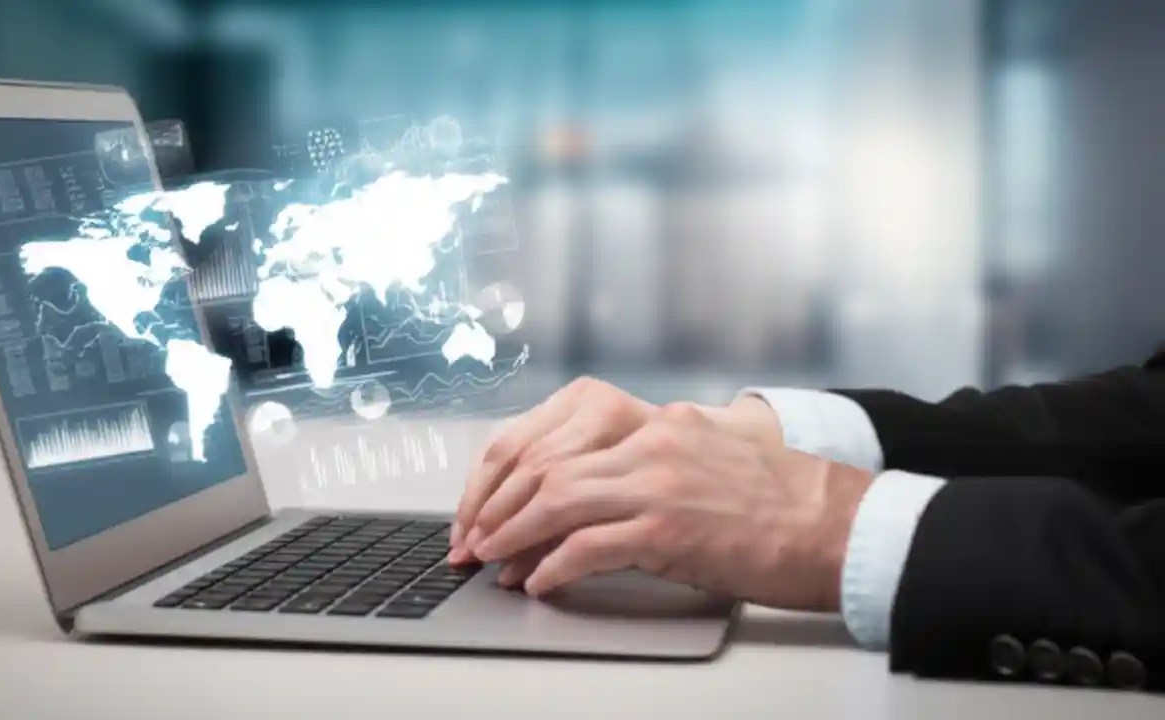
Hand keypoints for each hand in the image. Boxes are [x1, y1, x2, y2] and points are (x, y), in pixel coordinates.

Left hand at [449, 379, 782, 565]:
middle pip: (545, 465)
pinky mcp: (670, 528)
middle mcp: (653, 442)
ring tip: (492, 562)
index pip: (559, 438)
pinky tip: (541, 583)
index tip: (488, 506)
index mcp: (659, 422)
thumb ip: (650, 464)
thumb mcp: (707, 461)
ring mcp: (660, 482)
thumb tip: (587, 499)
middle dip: (497, 507)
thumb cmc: (779, 504)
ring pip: (556, 500)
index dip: (511, 475)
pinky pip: (589, 546)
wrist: (838, 526)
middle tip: (473, 541)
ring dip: (513, 536)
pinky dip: (554, 567)